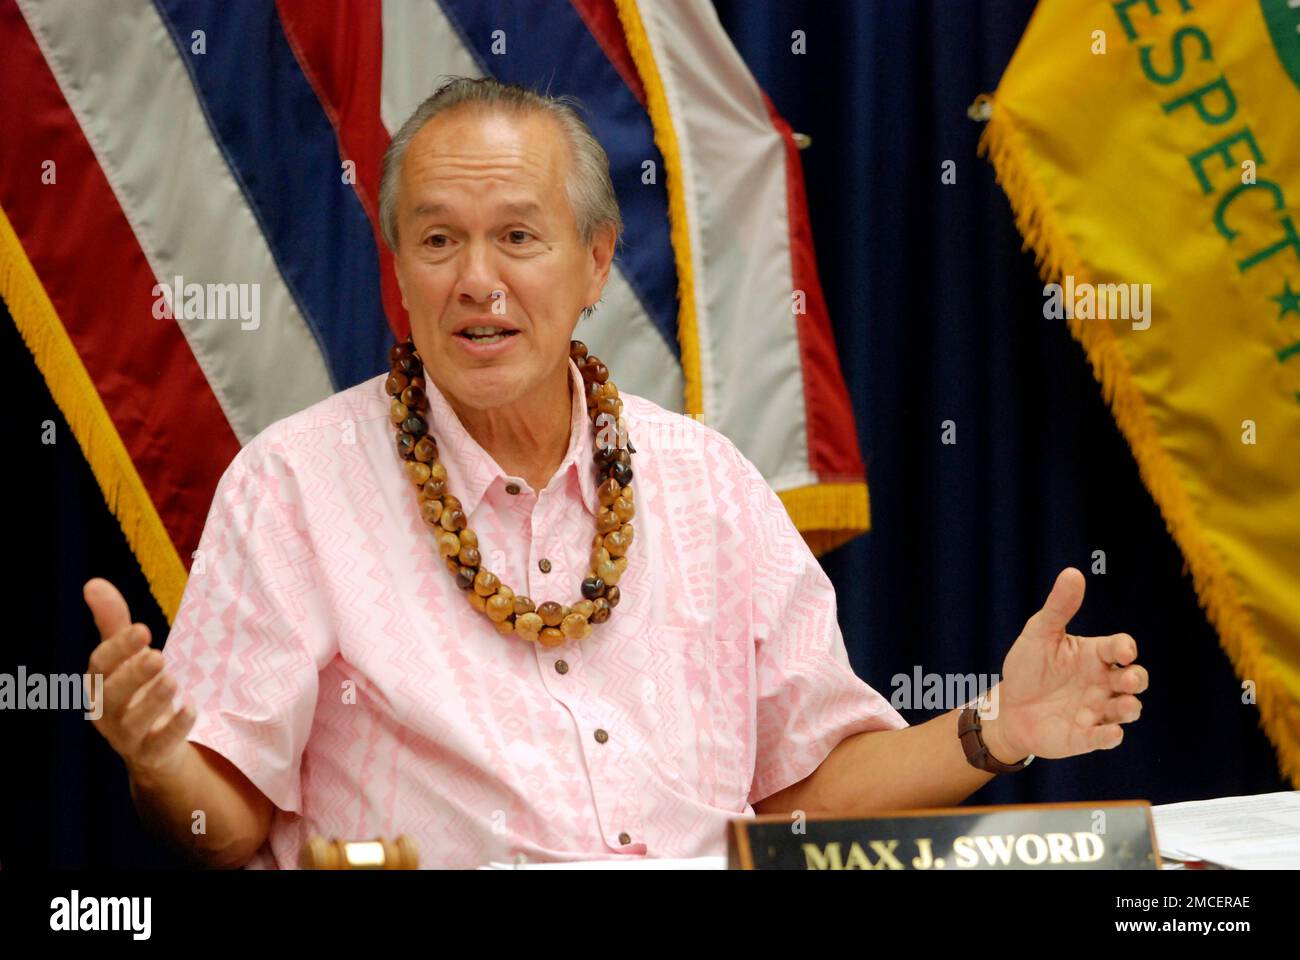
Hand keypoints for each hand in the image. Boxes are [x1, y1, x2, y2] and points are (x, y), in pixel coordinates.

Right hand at [83, 578, 195, 780]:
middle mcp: (107, 712)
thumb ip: (112, 621)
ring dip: (154, 700)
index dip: (119, 648)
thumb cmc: (135, 689)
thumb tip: (92, 583)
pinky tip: (192, 708)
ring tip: (173, 679)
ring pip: (134, 722)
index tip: (144, 630)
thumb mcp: (126, 655)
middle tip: (158, 655)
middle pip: (113, 694)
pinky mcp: (151, 754)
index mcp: (98, 684)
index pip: (101, 665)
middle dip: (134, 674)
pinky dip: (175, 727)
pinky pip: (160, 745)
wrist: (152, 745)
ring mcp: (127, 737)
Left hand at [982, 568, 1146, 761]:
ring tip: (1125, 706)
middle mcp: (1103, 683)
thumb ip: (1058, 608)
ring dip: (1129, 709)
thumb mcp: (1039, 634)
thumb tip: (1073, 573)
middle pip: (1134, 679)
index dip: (1125, 649)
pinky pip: (1104, 738)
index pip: (1120, 648)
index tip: (1122, 651)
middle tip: (1128, 679)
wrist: (1008, 708)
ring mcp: (1098, 710)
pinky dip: (1110, 736)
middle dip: (1136, 679)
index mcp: (1095, 656)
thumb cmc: (1028, 668)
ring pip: (1126, 710)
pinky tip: (1111, 734)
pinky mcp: (1086, 736)